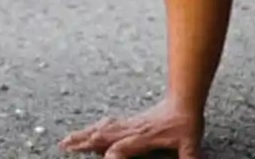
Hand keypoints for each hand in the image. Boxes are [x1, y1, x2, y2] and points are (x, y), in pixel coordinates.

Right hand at [61, 97, 203, 158]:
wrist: (183, 101)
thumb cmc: (186, 123)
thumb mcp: (190, 144)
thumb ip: (189, 157)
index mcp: (143, 137)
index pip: (121, 147)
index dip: (111, 155)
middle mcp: (132, 130)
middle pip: (103, 136)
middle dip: (83, 142)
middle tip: (65, 145)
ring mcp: (129, 125)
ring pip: (101, 130)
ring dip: (83, 134)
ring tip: (67, 139)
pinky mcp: (130, 122)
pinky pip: (107, 125)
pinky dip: (94, 128)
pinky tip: (88, 130)